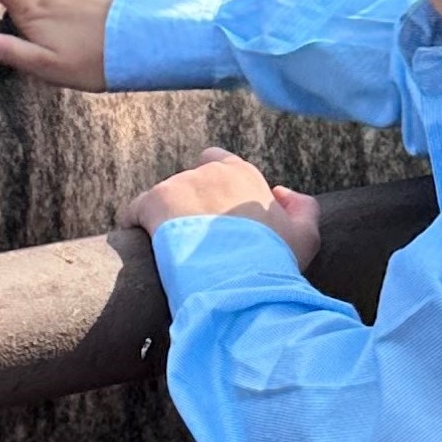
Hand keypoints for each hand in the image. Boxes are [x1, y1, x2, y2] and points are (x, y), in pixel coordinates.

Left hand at [117, 148, 320, 266]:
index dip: (213, 188)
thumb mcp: (306, 237)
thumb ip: (302, 207)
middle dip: (187, 204)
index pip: (218, 161)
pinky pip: (135, 211)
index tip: (215, 216)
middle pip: (188, 181)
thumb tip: (281, 192)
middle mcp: (209, 171)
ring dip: (164, 220)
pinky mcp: (154, 201)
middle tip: (192, 239)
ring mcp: (180, 184)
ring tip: (172, 253)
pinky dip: (136, 227)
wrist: (240, 279)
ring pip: (162, 198)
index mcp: (243, 173)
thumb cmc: (275, 261)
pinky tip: (144, 249)